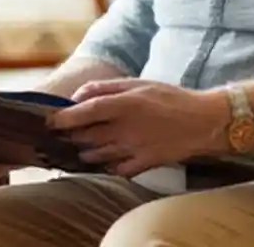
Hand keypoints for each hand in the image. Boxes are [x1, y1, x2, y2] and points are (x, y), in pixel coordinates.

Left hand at [47, 79, 229, 176]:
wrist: (203, 122)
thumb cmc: (169, 98)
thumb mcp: (138, 83)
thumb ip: (106, 88)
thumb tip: (77, 95)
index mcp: (124, 104)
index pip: (85, 112)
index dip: (64, 117)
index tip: (50, 120)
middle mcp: (126, 128)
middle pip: (86, 136)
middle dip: (70, 136)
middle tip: (60, 133)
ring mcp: (134, 149)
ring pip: (96, 155)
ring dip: (83, 151)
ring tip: (79, 146)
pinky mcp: (143, 164)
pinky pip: (115, 169)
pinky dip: (105, 165)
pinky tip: (105, 158)